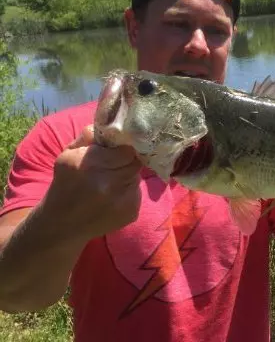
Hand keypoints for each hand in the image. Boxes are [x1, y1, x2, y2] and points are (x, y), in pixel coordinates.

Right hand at [41, 125, 142, 242]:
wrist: (62, 225)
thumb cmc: (66, 184)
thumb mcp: (68, 154)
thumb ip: (89, 136)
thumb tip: (111, 122)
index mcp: (90, 165)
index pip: (126, 149)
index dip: (124, 146)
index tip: (120, 147)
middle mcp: (108, 184)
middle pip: (134, 162)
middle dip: (127, 159)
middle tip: (116, 163)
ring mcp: (123, 201)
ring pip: (136, 176)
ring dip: (127, 175)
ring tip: (111, 181)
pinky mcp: (132, 213)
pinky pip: (137, 192)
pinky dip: (128, 191)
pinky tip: (112, 196)